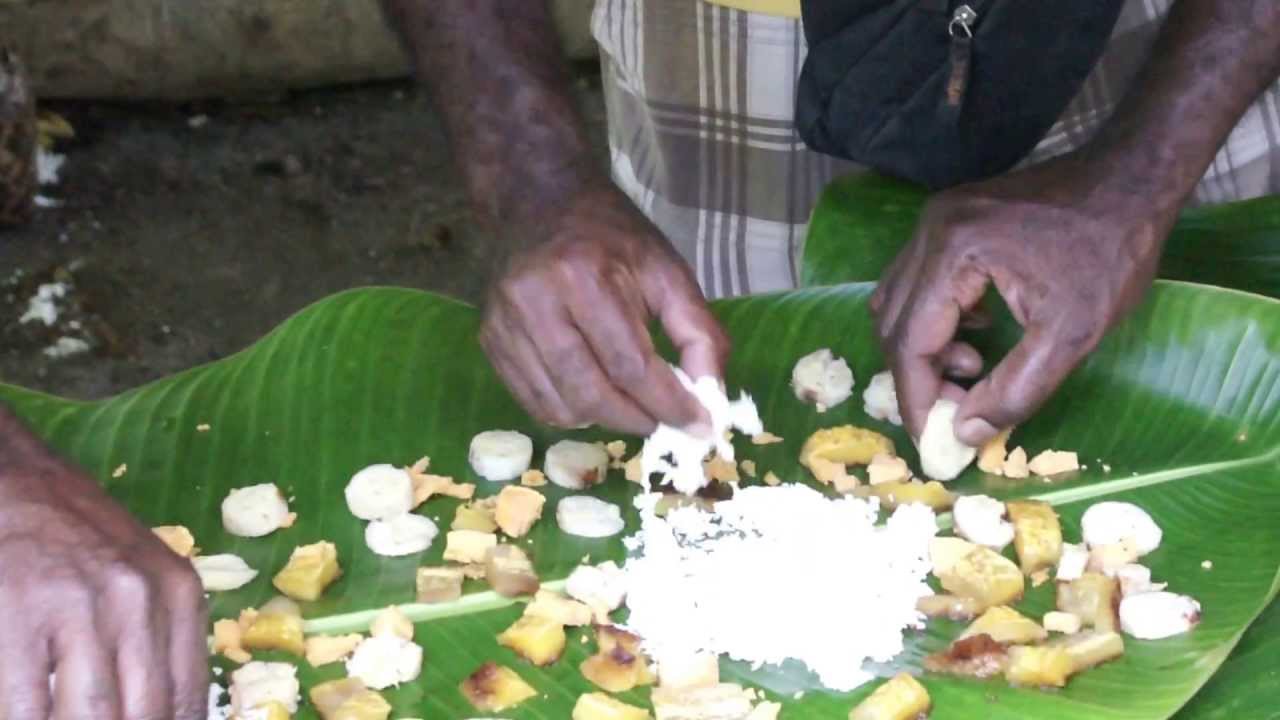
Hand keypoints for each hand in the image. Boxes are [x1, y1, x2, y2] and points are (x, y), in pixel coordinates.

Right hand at [0, 447, 208, 718]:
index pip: (188, 702)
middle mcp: (139, 600)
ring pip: (90, 718)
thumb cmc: (79, 536)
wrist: (15, 481)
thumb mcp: (143, 578)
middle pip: (144, 715)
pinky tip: (29, 717)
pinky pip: (29, 706)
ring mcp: (78, 608)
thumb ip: (162, 642)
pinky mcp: (17, 617)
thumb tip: (174, 716)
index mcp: (179, 594)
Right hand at [480, 185, 728, 434]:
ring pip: (559, 405)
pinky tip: (590, 400)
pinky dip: (567, 413)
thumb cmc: (612, 238)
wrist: (540, 202)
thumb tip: (710, 399)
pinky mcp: (490, 340)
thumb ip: (698, 332)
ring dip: (602, 421)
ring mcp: (506, 324)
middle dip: (635, 419)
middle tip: (662, 423)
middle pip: (591, 392)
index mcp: (585, 276)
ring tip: (628, 408)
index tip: (697, 425)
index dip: (668, 403)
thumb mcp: (667, 270)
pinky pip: (530, 400)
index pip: (630, 365)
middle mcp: (536, 302)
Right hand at [870, 154, 1174, 444]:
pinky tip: (977, 331)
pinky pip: (916, 281)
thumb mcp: (1072, 333)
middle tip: (955, 409)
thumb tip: (965, 433)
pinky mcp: (948, 220)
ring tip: (974, 368)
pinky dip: (933, 319)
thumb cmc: (1111, 253)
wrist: (1133, 178)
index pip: (910, 340)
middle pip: (892, 322)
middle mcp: (930, 231)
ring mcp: (935, 220)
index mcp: (954, 252)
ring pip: (896, 302)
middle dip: (917, 375)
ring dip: (922, 347)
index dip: (915, 397)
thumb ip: (1016, 390)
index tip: (931, 441)